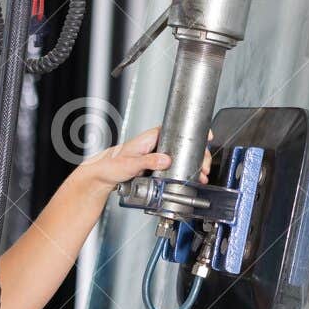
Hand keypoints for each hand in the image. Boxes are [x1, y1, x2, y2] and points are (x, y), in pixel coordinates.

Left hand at [75, 125, 211, 191]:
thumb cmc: (110, 167)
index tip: (206, 135)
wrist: (101, 178)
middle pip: (182, 145)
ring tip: (201, 175)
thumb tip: (165, 159)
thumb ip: (147, 161)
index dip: (192, 131)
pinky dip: (184, 173)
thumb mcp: (129, 164)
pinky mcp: (156, 167)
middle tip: (204, 166)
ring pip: (181, 157)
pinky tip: (191, 179)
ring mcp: (156, 156)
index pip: (175, 130)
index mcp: (149, 139)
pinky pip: (174, 168)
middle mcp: (154, 146)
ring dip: (193, 165)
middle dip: (197, 155)